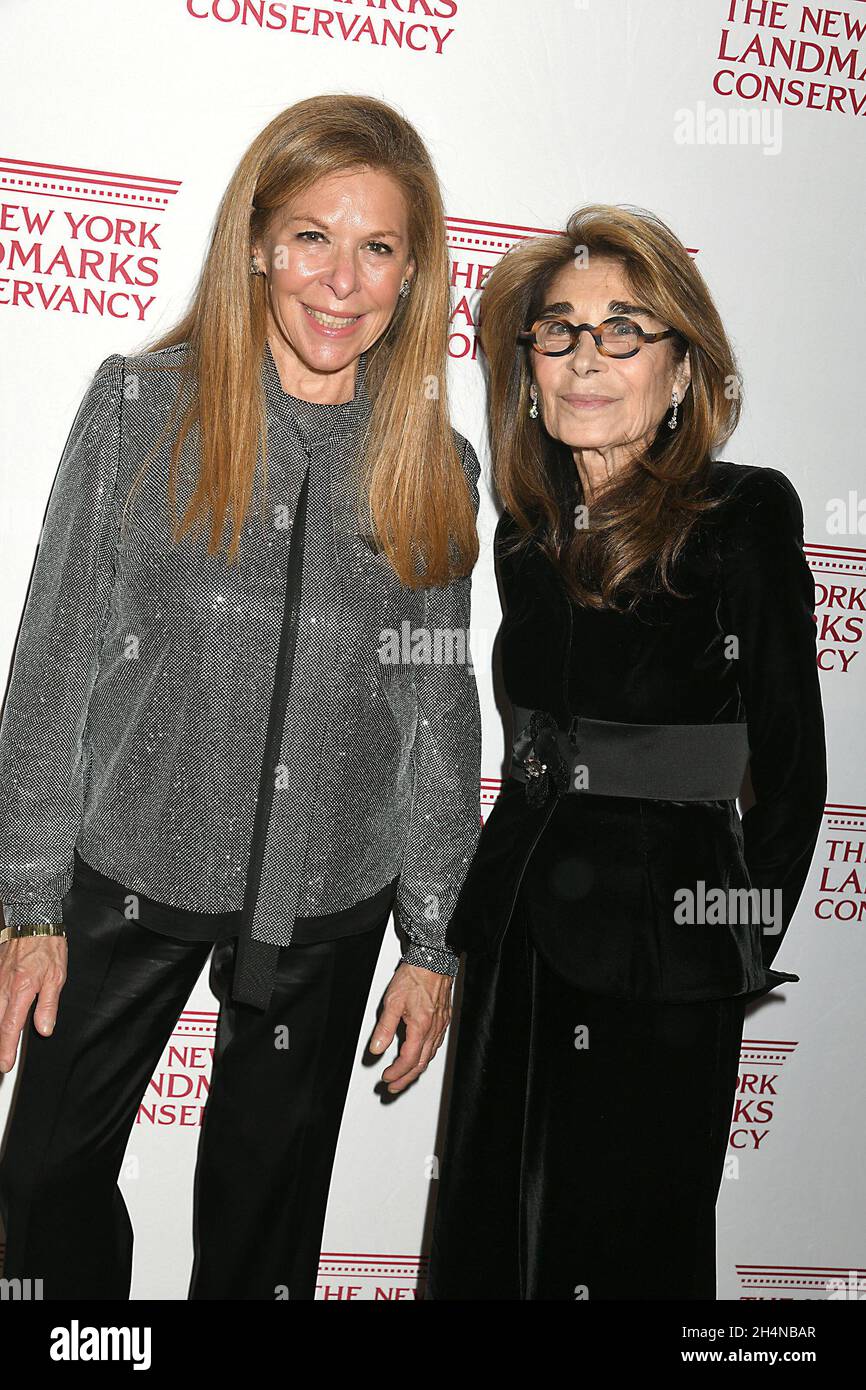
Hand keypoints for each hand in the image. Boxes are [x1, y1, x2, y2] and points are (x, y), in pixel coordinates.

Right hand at [0, 934, 67, 1071]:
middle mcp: (3, 987)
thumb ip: (48, 1005)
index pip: (10, 1027)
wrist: (33, 923)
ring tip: (0, 1045)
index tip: (5, 1064)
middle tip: (1, 1063)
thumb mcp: (56, 977)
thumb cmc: (47, 948)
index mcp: (21, 990)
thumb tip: (44, 1029)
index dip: (7, 1048)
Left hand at [369, 962, 453, 1094]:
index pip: (408, 1060)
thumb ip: (384, 1028)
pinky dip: (426, 1056)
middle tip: (394, 1086)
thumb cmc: (414, 976)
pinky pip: (436, 1044)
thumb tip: (376, 1049)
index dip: (396, 1073)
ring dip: (416, 1069)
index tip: (386, 1078)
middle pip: (421, 1063)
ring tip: (405, 1076)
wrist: (433, 959)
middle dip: (406, 1078)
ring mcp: (441, 1025)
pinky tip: (421, 1055)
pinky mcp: (444, 1019)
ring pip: (430, 1055)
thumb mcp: (392, 1001)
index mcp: (421, 1027)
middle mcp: (434, 1029)